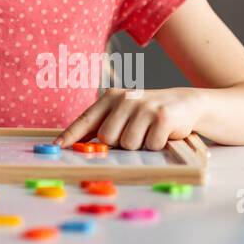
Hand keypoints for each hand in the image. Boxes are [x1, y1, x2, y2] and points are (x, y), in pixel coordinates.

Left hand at [56, 87, 202, 150]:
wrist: (185, 103)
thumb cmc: (148, 113)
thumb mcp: (123, 112)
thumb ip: (103, 125)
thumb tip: (77, 144)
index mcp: (111, 97)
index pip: (86, 118)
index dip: (71, 134)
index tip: (58, 146)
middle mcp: (125, 99)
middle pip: (107, 138)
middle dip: (119, 143)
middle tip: (134, 133)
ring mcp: (144, 107)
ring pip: (128, 144)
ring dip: (139, 145)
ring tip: (148, 132)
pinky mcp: (162, 117)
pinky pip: (150, 145)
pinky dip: (156, 145)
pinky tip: (162, 133)